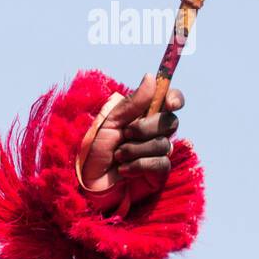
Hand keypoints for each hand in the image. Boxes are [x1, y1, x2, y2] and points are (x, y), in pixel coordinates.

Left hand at [80, 74, 183, 211]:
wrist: (83, 181)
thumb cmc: (92, 150)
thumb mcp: (109, 122)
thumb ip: (132, 103)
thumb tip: (151, 77)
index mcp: (141, 116)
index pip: (169, 101)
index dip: (175, 99)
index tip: (170, 104)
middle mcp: (152, 133)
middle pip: (171, 122)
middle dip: (146, 128)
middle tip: (125, 134)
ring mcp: (156, 153)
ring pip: (164, 144)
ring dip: (136, 149)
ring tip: (117, 156)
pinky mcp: (157, 174)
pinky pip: (161, 163)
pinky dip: (140, 165)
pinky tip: (124, 170)